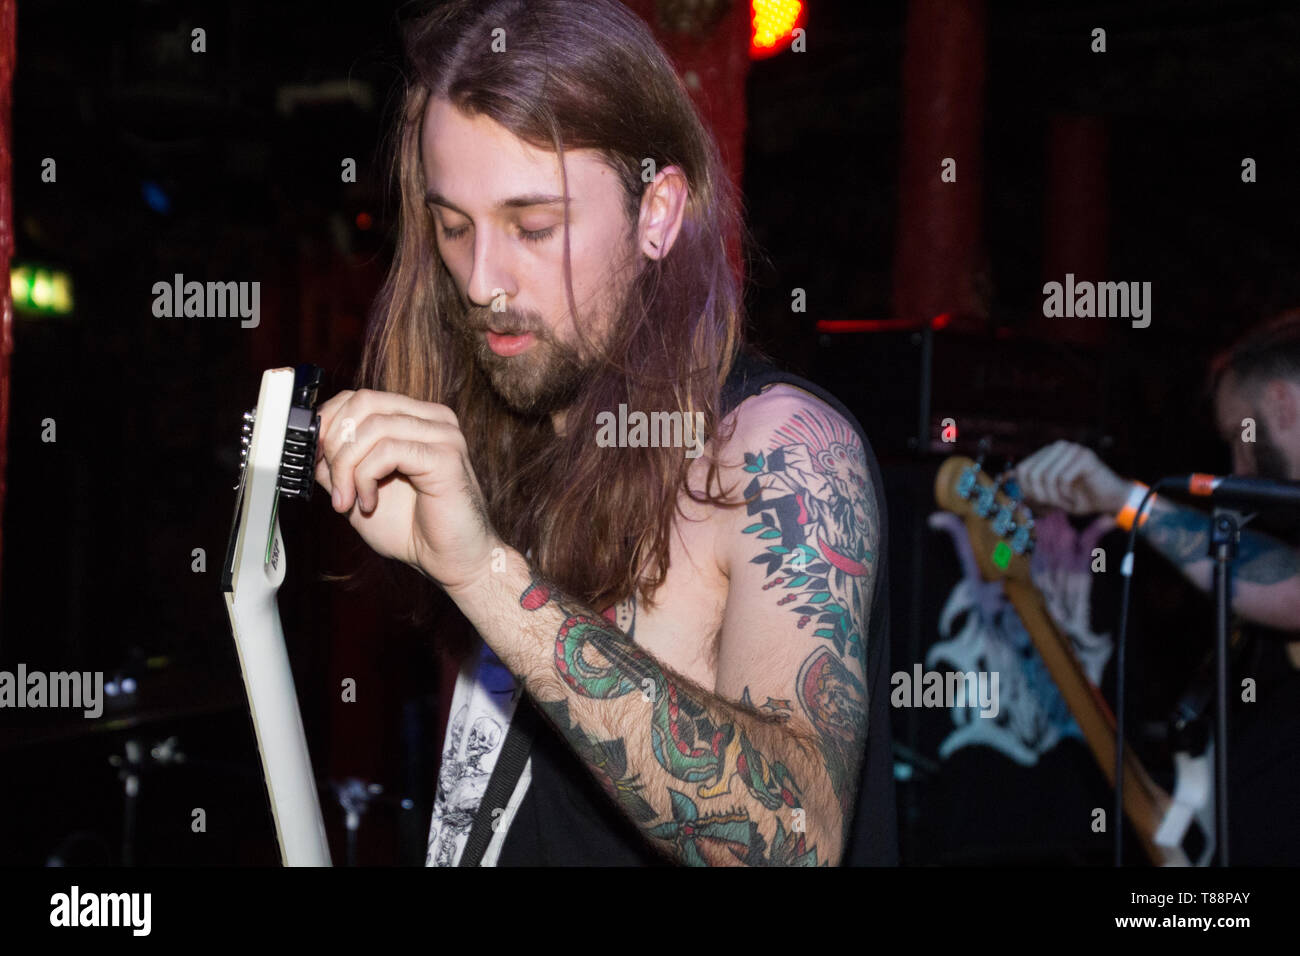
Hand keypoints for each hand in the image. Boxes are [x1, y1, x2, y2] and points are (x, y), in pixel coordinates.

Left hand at [313, 389, 501, 595]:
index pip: (361, 397)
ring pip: (373, 426)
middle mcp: (432, 419)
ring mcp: (442, 434)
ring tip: (347, 499)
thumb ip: (338, 465)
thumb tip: (310, 445)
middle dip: (335, 442)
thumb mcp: (359, 491)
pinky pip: (388, 450)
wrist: (450, 562)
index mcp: (414, 420)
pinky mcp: (445, 456)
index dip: (329, 422)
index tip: (314, 457)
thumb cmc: (413, 530)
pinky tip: (369, 503)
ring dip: (346, 466)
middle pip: (365, 401)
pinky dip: (366, 478)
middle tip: (331, 481)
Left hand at [1011, 440, 1129, 515]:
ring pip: (1046, 477)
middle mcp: (1058, 447)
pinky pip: (1062, 479)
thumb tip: (1004, 478)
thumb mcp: (1049, 493)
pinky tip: (1074, 501)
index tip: (1040, 503)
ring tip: (1065, 504)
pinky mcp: (1085, 457)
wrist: (1110, 500)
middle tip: (1053, 506)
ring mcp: (1072, 450)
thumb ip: (1030, 485)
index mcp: (1047, 452)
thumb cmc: (1079, 498)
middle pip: (1032, 473)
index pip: (1022, 469)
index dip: (1027, 490)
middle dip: (1040, 496)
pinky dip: (1065, 496)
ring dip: (1054, 498)